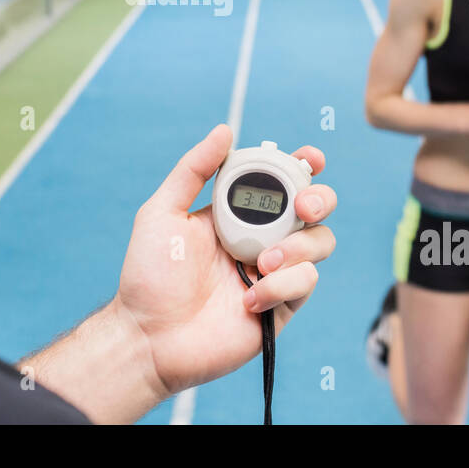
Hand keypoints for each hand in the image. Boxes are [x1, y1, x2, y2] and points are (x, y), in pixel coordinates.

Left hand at [112, 124, 336, 397]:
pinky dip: (282, 285)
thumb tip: (224, 130)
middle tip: (303, 208)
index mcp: (236, 213)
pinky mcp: (281, 307)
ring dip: (299, 246)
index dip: (302, 166)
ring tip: (263, 261)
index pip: (279, 181)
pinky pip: (306, 283)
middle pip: (313, 209)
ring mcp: (274, 273)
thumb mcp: (162, 213)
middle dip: (319, 199)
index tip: (310, 158)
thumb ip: (193, 170)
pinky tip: (249, 298)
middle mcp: (261, 239)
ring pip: (320, 244)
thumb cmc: (149, 276)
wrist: (149, 337)